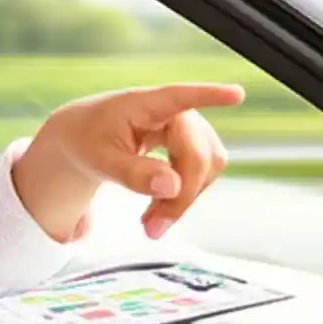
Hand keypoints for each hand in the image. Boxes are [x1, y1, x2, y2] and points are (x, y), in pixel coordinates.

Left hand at [15, 83, 243, 241]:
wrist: (87, 139)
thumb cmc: (89, 141)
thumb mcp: (99, 161)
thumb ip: (133, 174)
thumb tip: (173, 187)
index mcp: (144, 104)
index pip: (180, 97)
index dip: (209, 95)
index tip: (235, 94)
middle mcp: (175, 112)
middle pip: (196, 156)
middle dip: (179, 196)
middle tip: (152, 229)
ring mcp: (189, 129)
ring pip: (206, 167)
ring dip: (183, 200)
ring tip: (150, 224)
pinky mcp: (194, 145)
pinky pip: (202, 174)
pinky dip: (183, 196)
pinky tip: (159, 212)